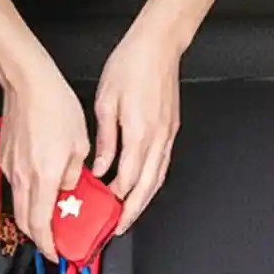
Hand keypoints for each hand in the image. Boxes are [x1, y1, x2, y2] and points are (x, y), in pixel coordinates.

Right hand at [0, 64, 88, 259]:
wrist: (28, 83)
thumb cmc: (54, 106)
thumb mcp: (79, 146)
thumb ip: (74, 175)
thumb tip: (70, 188)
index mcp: (43, 177)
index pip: (41, 225)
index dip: (48, 246)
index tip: (55, 253)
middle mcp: (22, 176)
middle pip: (25, 221)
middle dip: (39, 237)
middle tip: (53, 240)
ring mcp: (10, 167)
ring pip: (19, 203)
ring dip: (33, 215)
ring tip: (50, 215)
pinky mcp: (5, 157)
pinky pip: (15, 184)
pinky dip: (27, 193)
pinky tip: (40, 187)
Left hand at [92, 25, 182, 234]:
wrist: (158, 46)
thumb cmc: (131, 66)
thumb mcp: (106, 102)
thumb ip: (105, 140)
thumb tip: (101, 168)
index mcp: (139, 133)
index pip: (127, 178)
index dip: (115, 198)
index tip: (103, 209)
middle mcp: (157, 139)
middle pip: (147, 187)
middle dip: (133, 212)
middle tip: (120, 228)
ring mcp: (167, 136)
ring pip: (157, 179)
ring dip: (144, 201)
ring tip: (130, 215)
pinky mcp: (171, 131)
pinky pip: (163, 165)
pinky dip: (153, 182)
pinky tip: (144, 188)